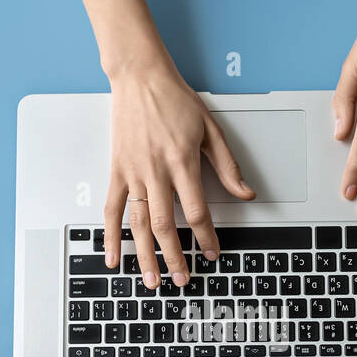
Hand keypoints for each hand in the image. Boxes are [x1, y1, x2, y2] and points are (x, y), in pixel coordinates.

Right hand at [103, 62, 254, 287]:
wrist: (140, 76)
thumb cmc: (174, 99)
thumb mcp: (211, 129)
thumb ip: (228, 166)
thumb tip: (246, 194)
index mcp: (182, 161)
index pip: (196, 210)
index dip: (206, 236)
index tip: (212, 253)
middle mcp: (155, 170)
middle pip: (166, 225)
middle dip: (175, 257)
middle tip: (183, 279)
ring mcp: (133, 172)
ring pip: (138, 223)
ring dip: (145, 255)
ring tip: (152, 280)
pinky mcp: (116, 170)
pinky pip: (111, 209)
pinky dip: (110, 236)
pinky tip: (114, 257)